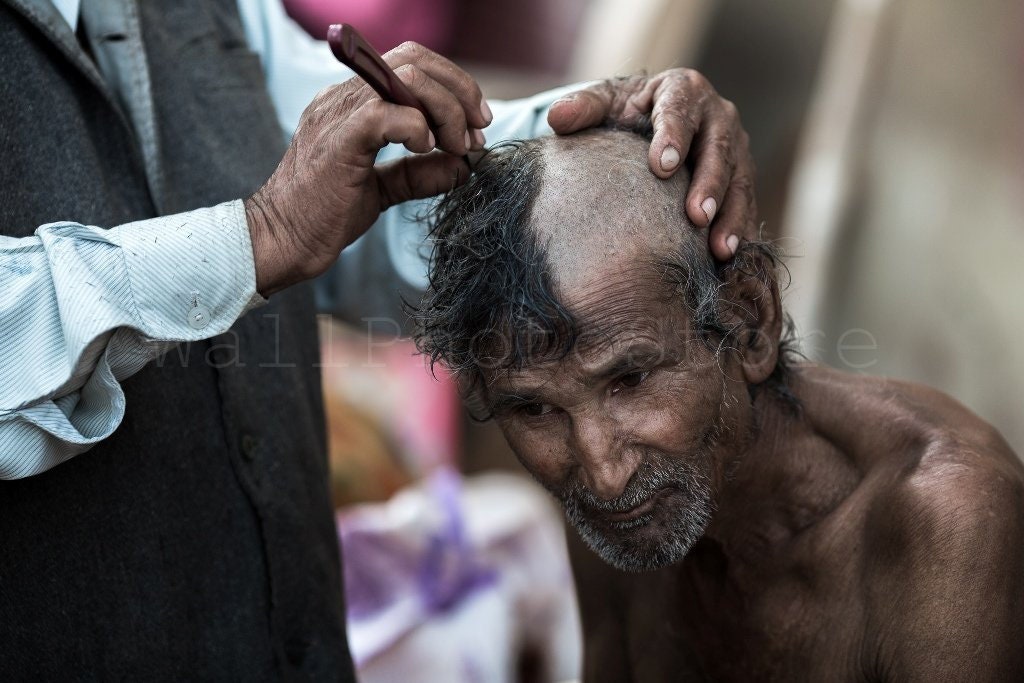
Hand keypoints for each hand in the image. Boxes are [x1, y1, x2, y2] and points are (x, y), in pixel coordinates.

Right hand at [246, 42, 488, 295]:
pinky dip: (418, 127)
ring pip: (408, 78)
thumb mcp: (384, 189)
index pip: (410, 63)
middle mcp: (343, 98)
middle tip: (476, 134)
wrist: (283, 241)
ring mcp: (338, 114)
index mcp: (352, 103)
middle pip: (414, 60)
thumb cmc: (325, 216)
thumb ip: (421, 173)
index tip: (476, 125)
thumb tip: (465, 167)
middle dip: (459, 92)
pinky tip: (427, 150)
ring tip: (456, 146)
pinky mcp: (339, 139)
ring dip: (447, 111)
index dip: (453, 85)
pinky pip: (386, 112)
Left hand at [547, 70, 756, 260]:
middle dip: (710, 184)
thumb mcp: (605, 104)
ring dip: (730, 216)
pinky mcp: (742, 177)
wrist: (653, 123)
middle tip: (696, 216)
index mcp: (683, 90)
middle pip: (719, 149)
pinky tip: (728, 258)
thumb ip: (582, 109)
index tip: (662, 167)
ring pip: (739, 181)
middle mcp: (718, 115)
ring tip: (719, 249)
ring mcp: (736, 148)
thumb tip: (556, 119)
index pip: (679, 110)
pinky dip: (738, 231)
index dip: (674, 137)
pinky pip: (745, 205)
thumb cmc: (627, 113)